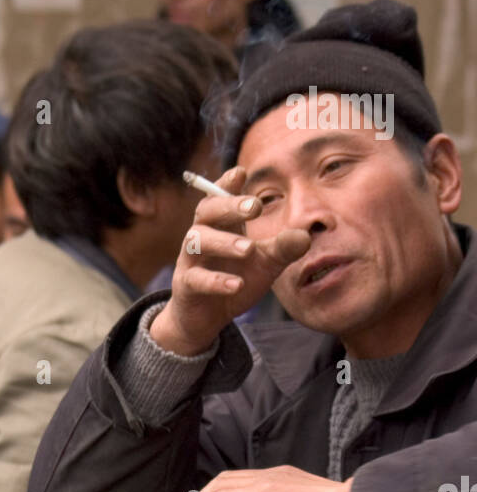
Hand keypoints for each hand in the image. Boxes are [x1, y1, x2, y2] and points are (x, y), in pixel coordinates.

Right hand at [150, 167, 310, 357]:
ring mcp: (190, 261)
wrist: (207, 319)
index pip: (220, 197)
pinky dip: (216, 281)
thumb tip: (305, 236)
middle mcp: (201, 237)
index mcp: (221, 225)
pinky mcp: (185, 287)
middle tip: (256, 206)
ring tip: (249, 249)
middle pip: (206, 211)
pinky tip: (236, 285)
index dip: (227, 184)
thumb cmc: (235, 280)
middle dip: (229, 205)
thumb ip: (283, 248)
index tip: (241, 172)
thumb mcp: (265, 264)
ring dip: (224, 243)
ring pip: (198, 241)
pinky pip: (196, 280)